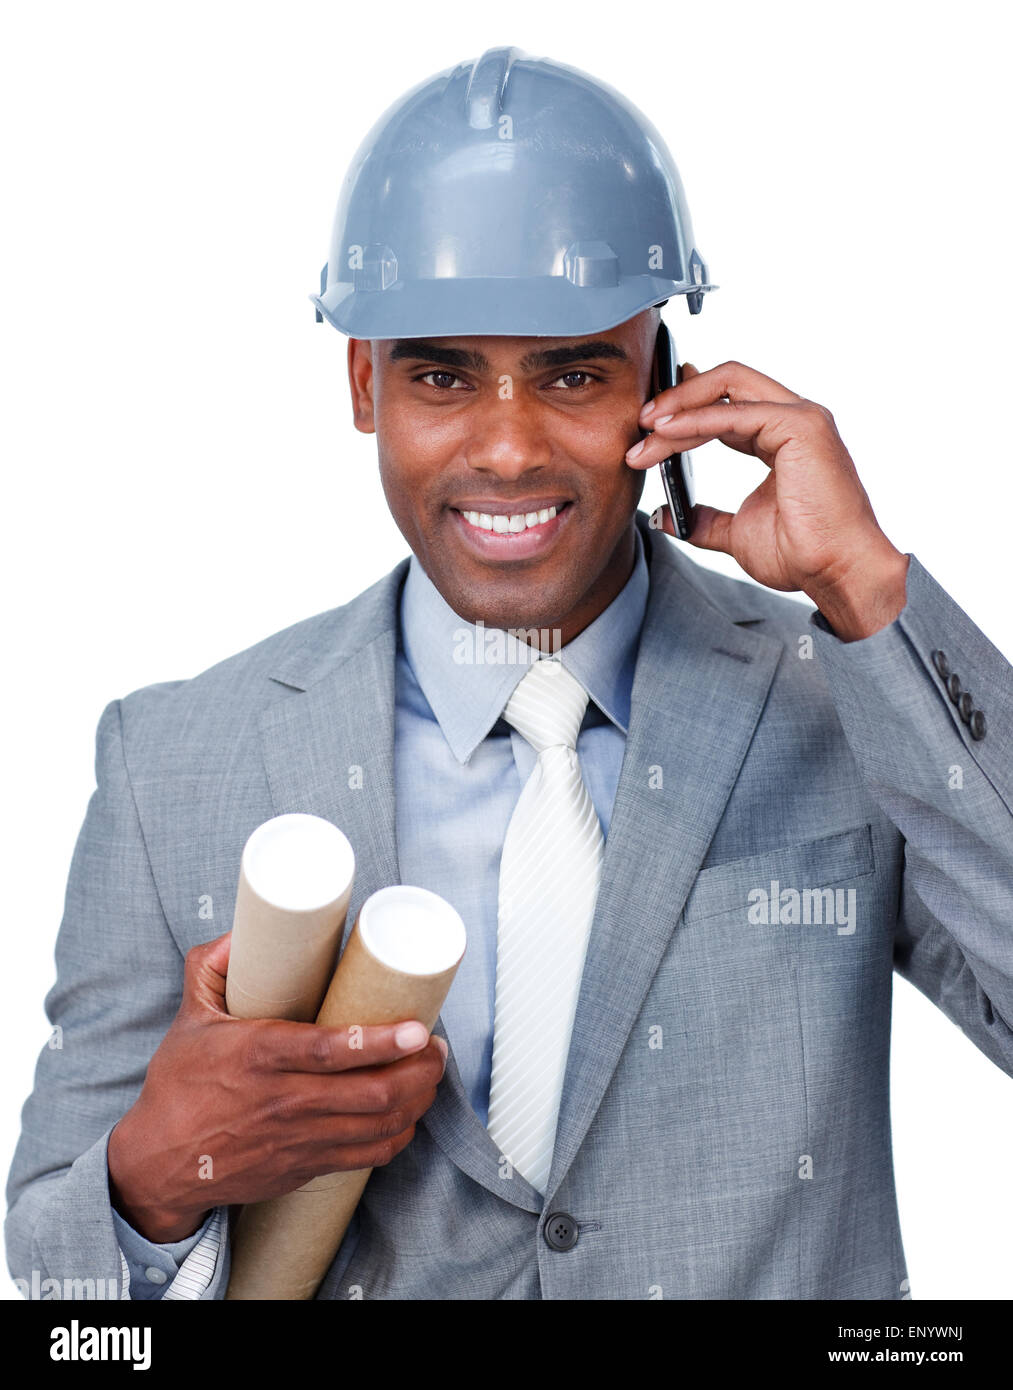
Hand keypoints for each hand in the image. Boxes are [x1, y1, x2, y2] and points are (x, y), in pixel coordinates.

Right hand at [107, 931, 448, 1242]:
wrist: (159, 1163)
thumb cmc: (178, 1087)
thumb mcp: (190, 1017)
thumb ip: (212, 966)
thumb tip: (240, 932)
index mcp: (260, 1056)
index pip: (333, 1051)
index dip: (382, 1041)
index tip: (419, 1029)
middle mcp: (286, 1100)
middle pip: (373, 1092)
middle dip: (420, 1070)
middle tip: (437, 1047)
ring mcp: (299, 1139)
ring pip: (379, 1125)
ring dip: (417, 1100)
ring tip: (432, 1073)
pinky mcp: (306, 1166)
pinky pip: (367, 1156)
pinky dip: (398, 1135)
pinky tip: (408, 1115)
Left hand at [626, 360, 909, 639]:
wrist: (837, 572)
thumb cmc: (802, 555)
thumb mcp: (737, 533)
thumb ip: (704, 520)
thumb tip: (667, 516)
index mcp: (783, 436)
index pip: (728, 404)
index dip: (687, 407)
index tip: (649, 426)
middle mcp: (795, 418)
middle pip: (726, 383)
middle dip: (678, 397)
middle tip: (639, 423)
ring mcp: (801, 417)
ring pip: (727, 389)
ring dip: (680, 408)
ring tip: (645, 433)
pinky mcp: (800, 426)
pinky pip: (734, 413)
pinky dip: (695, 421)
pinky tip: (665, 434)